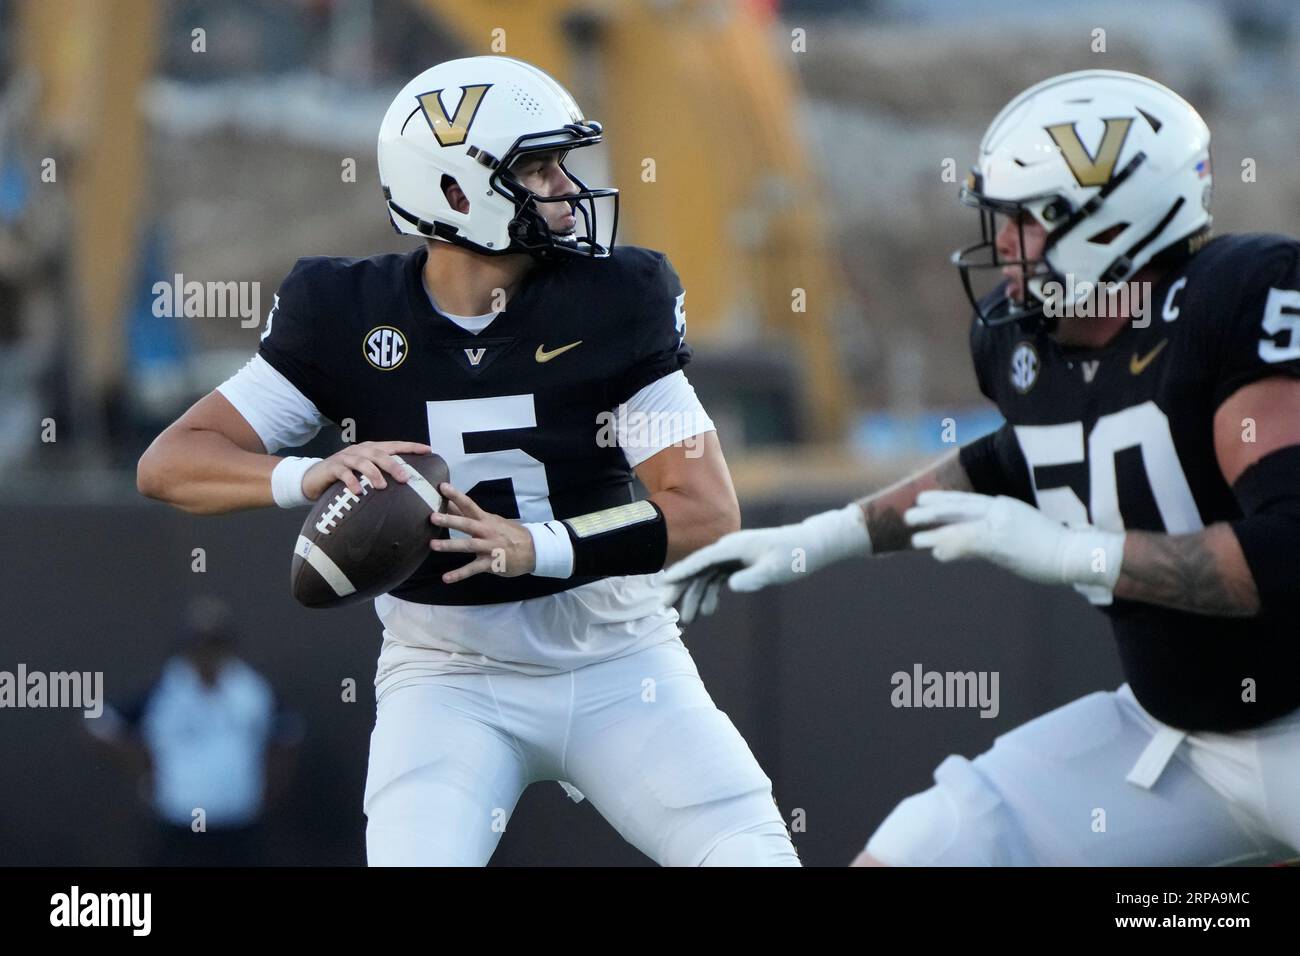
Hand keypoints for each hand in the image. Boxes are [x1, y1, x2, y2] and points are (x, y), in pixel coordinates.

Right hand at [302, 440, 432, 499]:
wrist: (314, 478)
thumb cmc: (345, 477)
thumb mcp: (365, 474)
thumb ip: (382, 475)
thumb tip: (407, 485)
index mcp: (371, 450)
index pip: (394, 446)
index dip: (411, 447)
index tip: (428, 450)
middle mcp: (360, 451)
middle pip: (380, 454)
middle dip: (394, 465)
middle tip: (405, 478)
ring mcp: (345, 458)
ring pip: (363, 462)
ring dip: (374, 474)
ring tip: (382, 486)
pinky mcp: (332, 468)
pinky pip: (344, 473)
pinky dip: (352, 482)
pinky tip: (359, 491)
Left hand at [428, 483, 535, 582]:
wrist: (534, 550)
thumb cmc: (510, 533)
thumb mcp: (493, 521)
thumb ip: (472, 515)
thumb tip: (452, 504)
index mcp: (486, 519)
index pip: (469, 505)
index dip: (456, 495)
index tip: (442, 487)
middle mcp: (487, 531)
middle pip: (467, 524)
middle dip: (450, 520)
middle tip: (432, 517)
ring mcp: (489, 547)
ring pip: (468, 545)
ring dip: (450, 545)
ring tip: (432, 545)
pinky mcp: (491, 563)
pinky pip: (473, 569)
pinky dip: (459, 574)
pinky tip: (446, 578)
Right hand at [662, 503, 870, 621]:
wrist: (810, 545)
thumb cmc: (794, 555)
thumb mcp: (776, 568)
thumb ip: (754, 576)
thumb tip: (731, 585)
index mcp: (733, 546)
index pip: (700, 560)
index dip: (681, 572)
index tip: (664, 584)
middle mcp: (728, 549)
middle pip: (697, 570)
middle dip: (681, 589)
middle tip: (665, 609)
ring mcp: (732, 557)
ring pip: (705, 578)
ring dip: (694, 597)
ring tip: (687, 621)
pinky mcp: (738, 564)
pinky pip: (716, 580)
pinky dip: (709, 595)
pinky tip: (706, 612)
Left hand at [905, 490, 1123, 594]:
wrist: (1079, 552)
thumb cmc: (1055, 549)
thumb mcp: (1020, 539)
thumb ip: (996, 539)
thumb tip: (975, 548)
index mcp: (1005, 507)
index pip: (968, 502)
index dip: (944, 501)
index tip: (924, 500)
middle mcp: (1000, 510)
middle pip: (958, 508)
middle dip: (932, 511)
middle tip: (908, 513)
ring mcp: (1000, 524)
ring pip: (958, 525)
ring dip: (934, 532)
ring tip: (913, 538)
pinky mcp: (1002, 540)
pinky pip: (968, 542)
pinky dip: (950, 547)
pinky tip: (935, 553)